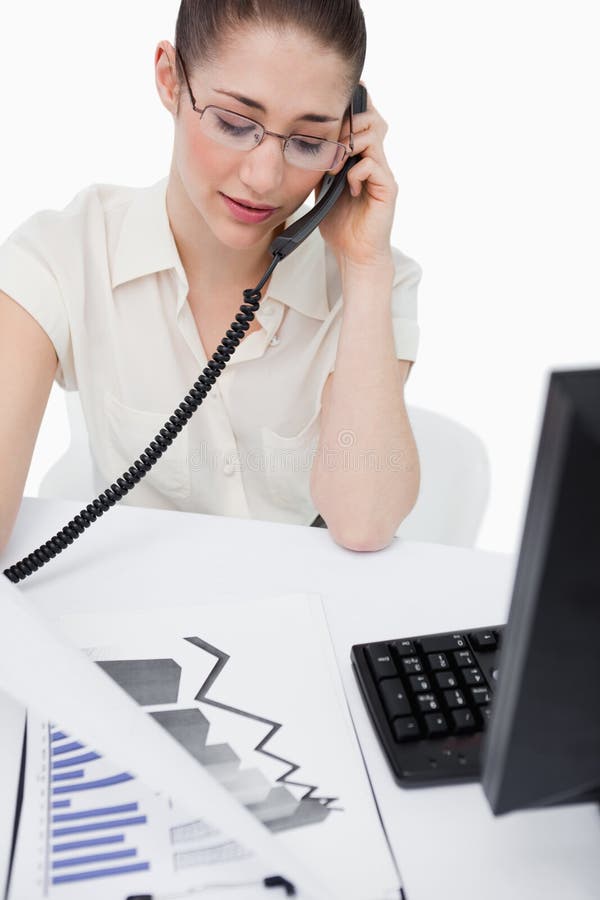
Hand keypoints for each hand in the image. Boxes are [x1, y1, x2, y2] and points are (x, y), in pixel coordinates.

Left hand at [316, 83, 397, 270]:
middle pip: (372, 116)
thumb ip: (319, 162)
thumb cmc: (339, 223)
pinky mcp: (387, 188)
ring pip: (373, 134)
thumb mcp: (321, 186)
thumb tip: (300, 141)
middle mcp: (376, 159)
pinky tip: (348, 189)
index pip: (363, 116)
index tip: (326, 120)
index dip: (349, 110)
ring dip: (348, 145)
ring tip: (334, 168)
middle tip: (330, 144)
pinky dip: (355, 172)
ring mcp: (383, 173)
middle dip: (347, 123)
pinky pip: (371, 165)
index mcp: (362, 155)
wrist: (354, 253)